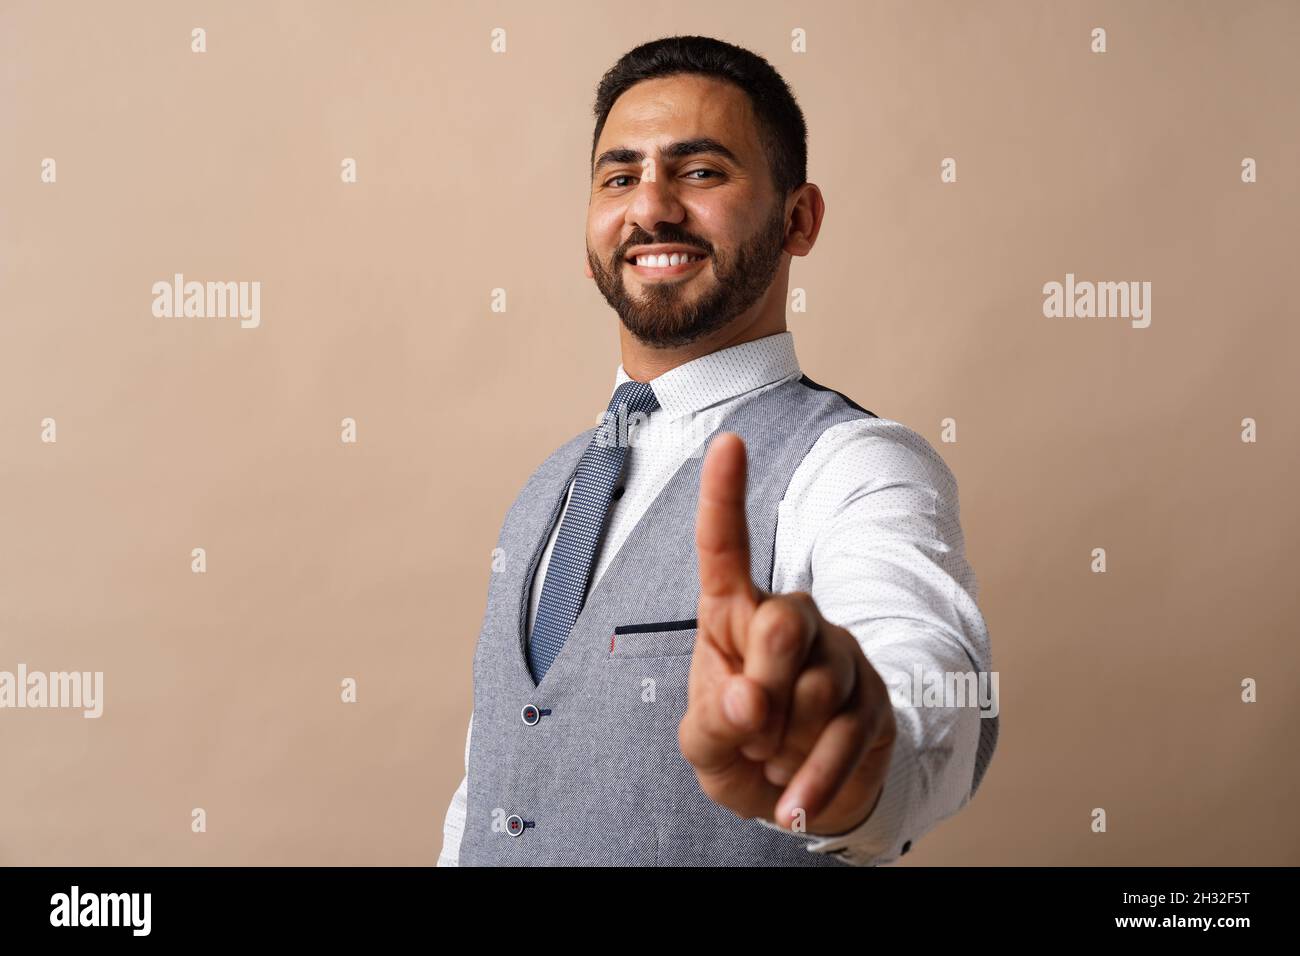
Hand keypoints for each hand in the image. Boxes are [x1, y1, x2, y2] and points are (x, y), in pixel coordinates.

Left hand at [678, 432, 896, 834]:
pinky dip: (812, 777)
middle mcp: (793, 618)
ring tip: (773, 757)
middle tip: (751, 729)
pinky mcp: (875, 700)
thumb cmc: (739, 748)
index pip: (725, 547)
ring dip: (784, 741)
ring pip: (817, 687)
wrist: (794, 797)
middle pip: (784, 620)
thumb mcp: (704, 741)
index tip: (728, 441)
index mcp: (735, 613)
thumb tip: (750, 698)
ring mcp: (841, 655)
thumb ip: (714, 719)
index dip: (723, 496)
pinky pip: (846, 736)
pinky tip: (792, 801)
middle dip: (763, 685)